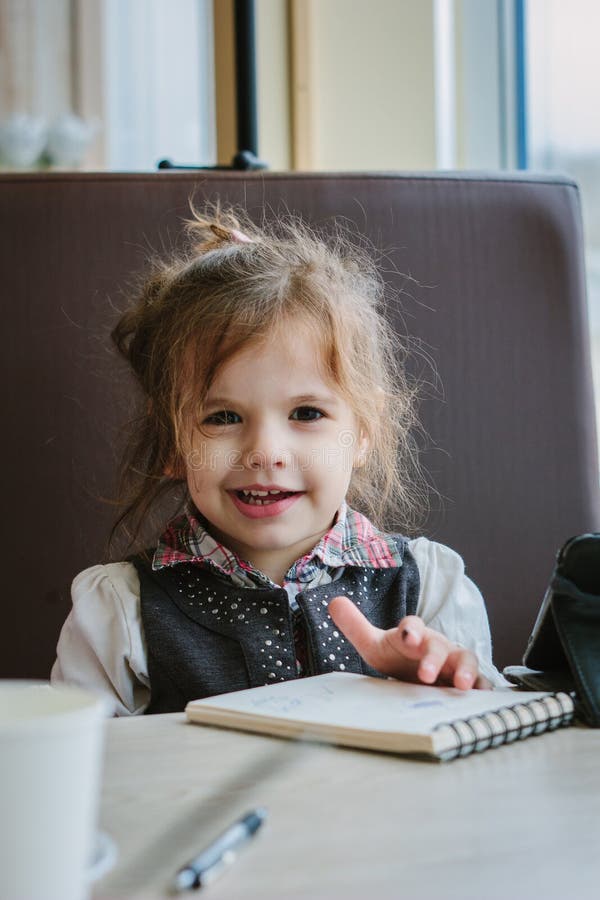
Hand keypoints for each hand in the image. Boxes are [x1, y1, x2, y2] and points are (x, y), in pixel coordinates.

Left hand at [328, 596, 490, 689]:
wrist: (420, 671)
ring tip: (463, 687)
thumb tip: (334, 602)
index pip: (412, 626)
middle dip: (433, 658)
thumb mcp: (376, 645)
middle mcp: (436, 644)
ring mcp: (454, 662)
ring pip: (465, 660)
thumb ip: (356, 627)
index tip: (406, 636)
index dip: (410, 629)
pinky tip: (483, 696)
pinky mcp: (467, 681)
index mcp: (413, 634)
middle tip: (426, 675)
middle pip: (439, 646)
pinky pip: (481, 681)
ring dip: (466, 672)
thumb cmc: (399, 657)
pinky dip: (484, 687)